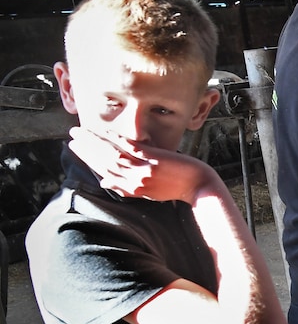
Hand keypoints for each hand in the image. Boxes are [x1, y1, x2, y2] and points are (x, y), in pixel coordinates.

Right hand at [68, 127, 215, 203]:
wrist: (199, 187)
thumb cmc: (175, 188)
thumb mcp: (148, 193)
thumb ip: (126, 188)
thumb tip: (104, 182)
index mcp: (132, 189)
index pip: (104, 172)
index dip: (88, 160)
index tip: (76, 148)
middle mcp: (135, 181)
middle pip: (104, 163)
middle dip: (86, 149)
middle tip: (72, 136)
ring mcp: (144, 170)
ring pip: (112, 155)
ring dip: (95, 142)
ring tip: (82, 131)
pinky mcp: (154, 160)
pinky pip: (130, 148)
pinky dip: (115, 139)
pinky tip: (105, 131)